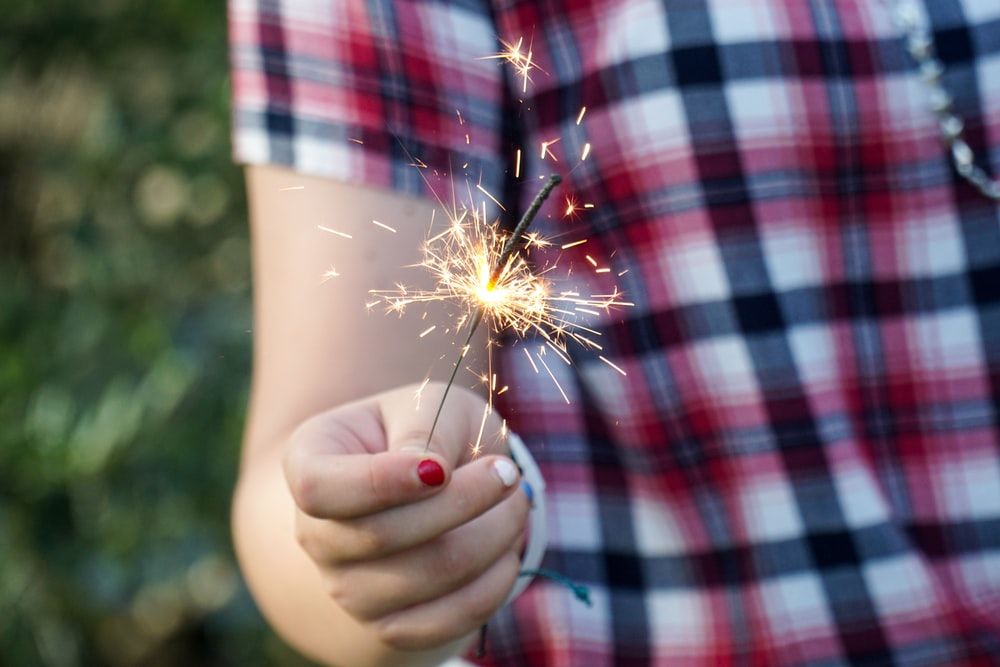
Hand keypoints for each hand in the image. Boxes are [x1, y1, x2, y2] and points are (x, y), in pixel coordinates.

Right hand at [283, 382, 528, 650]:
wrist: (425, 489)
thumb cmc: (424, 435)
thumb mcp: (427, 405)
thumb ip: (425, 429)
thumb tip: (431, 471)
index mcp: (309, 464)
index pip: (319, 489)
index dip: (378, 484)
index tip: (439, 469)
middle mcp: (316, 536)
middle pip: (382, 536)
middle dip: (464, 502)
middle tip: (508, 474)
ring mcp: (347, 589)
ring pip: (424, 578)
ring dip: (489, 540)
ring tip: (515, 506)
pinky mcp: (389, 628)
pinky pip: (445, 620)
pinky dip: (491, 585)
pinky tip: (507, 551)